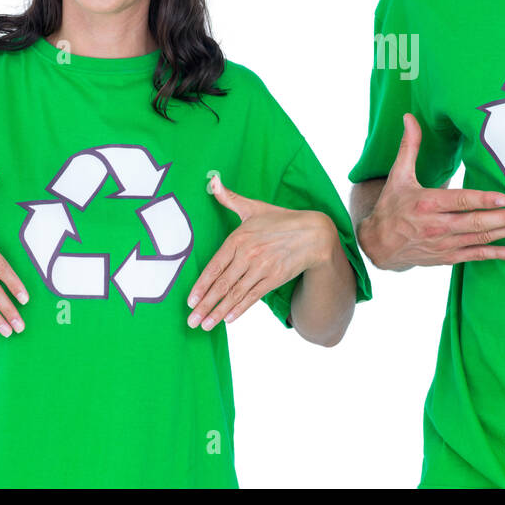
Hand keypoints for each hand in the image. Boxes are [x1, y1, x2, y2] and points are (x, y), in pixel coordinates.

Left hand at [186, 174, 336, 330]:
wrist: (314, 233)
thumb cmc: (280, 220)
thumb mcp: (253, 207)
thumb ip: (229, 198)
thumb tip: (211, 180)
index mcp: (239, 237)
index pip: (215, 266)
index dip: (201, 285)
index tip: (190, 301)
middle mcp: (249, 254)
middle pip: (223, 284)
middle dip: (205, 305)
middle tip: (191, 321)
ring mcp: (262, 268)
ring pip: (236, 294)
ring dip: (219, 312)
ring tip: (204, 325)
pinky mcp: (275, 278)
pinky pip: (253, 297)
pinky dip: (240, 309)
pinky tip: (228, 320)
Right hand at [359, 113, 504, 270]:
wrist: (377, 246)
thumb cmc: (391, 207)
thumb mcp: (398, 176)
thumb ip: (410, 147)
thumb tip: (409, 117)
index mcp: (426, 203)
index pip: (459, 200)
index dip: (482, 200)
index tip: (504, 198)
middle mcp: (437, 226)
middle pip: (475, 222)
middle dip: (504, 219)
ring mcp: (443, 244)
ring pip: (479, 238)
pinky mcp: (446, 257)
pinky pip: (474, 256)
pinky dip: (494, 255)